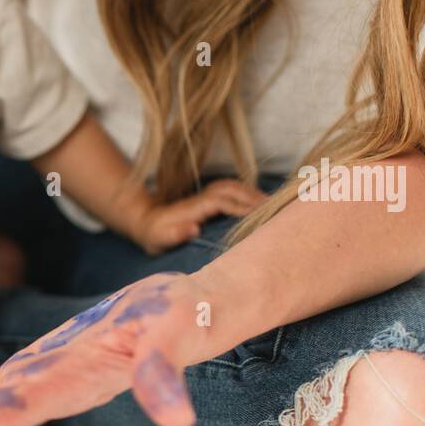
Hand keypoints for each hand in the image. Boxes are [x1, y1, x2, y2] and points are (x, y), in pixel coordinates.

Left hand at [131, 179, 264, 254]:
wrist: (146, 221)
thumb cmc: (155, 234)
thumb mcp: (159, 238)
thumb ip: (175, 234)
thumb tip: (194, 228)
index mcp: (195, 206)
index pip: (224, 202)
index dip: (242, 206)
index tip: (261, 214)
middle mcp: (203, 196)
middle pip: (234, 190)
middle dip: (255, 197)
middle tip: (278, 209)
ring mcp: (207, 194)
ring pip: (236, 187)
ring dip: (254, 193)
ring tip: (275, 205)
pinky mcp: (210, 197)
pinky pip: (234, 189)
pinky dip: (249, 193)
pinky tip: (262, 203)